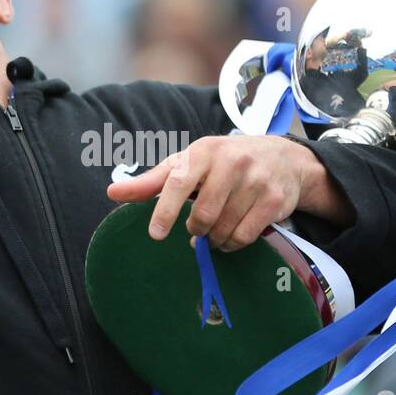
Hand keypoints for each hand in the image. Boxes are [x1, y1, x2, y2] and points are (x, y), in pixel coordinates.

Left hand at [106, 135, 351, 252]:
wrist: (284, 158)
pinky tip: (232, 234)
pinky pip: (244, 236)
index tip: (155, 234)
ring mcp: (256, 181)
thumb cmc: (224, 163)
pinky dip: (232, 243)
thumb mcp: (189, 164)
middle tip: (196, 226)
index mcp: (204, 151)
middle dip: (195, 229)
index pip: (179, 181)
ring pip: (223, 229)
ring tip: (216, 228)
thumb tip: (111, 193)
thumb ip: (152, 181)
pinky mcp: (274, 200)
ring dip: (214, 238)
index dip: (165, 209)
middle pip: (202, 215)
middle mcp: (232, 162)